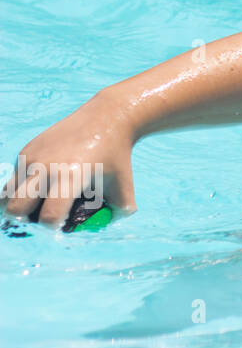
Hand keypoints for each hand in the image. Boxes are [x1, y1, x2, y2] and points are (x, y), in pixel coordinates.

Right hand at [1, 94, 138, 228]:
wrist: (107, 117)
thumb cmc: (117, 156)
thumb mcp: (124, 186)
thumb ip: (118, 212)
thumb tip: (100, 230)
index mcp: (71, 176)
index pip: (48, 216)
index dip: (52, 227)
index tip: (62, 222)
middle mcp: (47, 166)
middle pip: (15, 208)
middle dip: (25, 219)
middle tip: (42, 214)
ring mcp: (33, 157)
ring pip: (7, 194)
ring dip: (19, 203)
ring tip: (39, 201)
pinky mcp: (26, 150)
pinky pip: (14, 178)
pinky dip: (23, 187)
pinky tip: (44, 182)